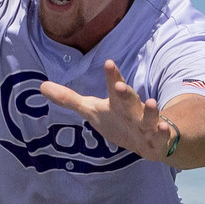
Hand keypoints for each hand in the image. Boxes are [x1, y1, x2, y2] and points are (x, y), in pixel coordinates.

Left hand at [38, 60, 177, 161]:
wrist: (148, 141)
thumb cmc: (117, 121)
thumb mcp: (92, 110)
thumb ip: (69, 99)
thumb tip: (41, 86)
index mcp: (117, 103)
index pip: (114, 87)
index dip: (112, 76)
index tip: (109, 63)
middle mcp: (133, 110)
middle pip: (129, 100)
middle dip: (125, 93)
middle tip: (120, 86)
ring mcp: (146, 125)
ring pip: (149, 117)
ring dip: (151, 111)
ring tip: (152, 102)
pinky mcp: (157, 140)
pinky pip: (161, 137)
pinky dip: (164, 133)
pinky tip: (164, 129)